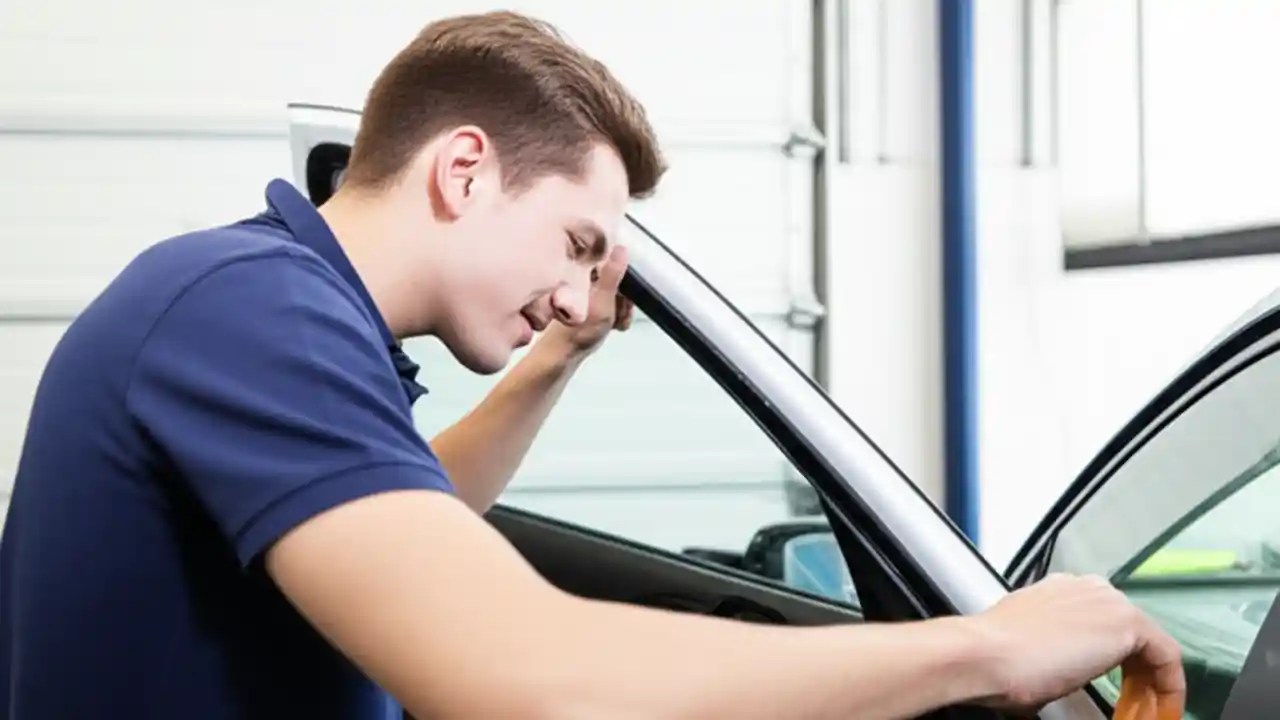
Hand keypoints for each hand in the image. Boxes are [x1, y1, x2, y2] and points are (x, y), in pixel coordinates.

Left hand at [543, 245, 634, 357]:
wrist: (565, 352)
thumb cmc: (580, 330)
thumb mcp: (602, 300)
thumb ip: (612, 274)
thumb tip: (622, 248)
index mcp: (584, 268)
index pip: (614, 260)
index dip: (627, 278)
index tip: (628, 296)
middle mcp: (585, 275)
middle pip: (619, 278)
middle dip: (625, 298)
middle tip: (621, 314)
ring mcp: (588, 289)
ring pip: (618, 292)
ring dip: (622, 308)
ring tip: (617, 322)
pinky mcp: (590, 301)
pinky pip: (612, 302)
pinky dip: (617, 313)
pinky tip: (614, 325)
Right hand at [969, 574, 1184, 715]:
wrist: (988, 655)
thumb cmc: (995, 659)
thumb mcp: (1030, 652)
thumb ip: (1051, 655)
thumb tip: (1052, 681)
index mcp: (1059, 592)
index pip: (1099, 625)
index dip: (1111, 665)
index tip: (1111, 693)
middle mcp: (1086, 588)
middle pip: (1127, 633)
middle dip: (1134, 674)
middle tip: (1131, 707)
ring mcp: (1108, 601)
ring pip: (1147, 644)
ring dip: (1150, 683)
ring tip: (1145, 714)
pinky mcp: (1127, 623)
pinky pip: (1165, 656)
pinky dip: (1169, 686)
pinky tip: (1162, 710)